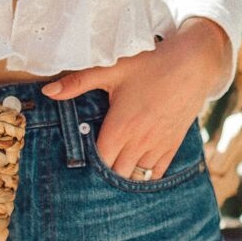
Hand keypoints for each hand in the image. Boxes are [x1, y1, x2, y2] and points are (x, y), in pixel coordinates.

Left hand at [41, 17, 230, 179]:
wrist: (193, 63)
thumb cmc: (150, 63)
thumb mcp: (111, 69)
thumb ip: (77, 82)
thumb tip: (47, 91)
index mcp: (120, 127)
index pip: (99, 162)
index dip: (87, 167)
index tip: (77, 164)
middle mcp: (138, 142)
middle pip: (116, 174)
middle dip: (104, 175)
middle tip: (91, 171)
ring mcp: (157, 146)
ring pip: (136, 177)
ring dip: (123, 176)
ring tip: (111, 173)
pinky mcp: (173, 145)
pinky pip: (156, 173)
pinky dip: (145, 177)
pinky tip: (135, 173)